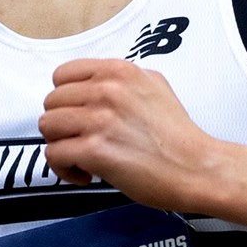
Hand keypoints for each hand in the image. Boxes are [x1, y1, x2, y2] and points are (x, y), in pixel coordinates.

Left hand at [38, 59, 219, 212]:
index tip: (76, 116)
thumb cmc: (179, 135)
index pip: (62, 75)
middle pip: (51, 103)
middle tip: (81, 141)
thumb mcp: (155, 86)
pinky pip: (54, 155)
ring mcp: (100, 120)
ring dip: (60, 146)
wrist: (197, 168)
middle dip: (62, 125)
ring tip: (82, 159)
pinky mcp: (95, 150)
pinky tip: (86, 174)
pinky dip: (64, 169)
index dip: (65, 100)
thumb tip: (96, 84)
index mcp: (118, 71)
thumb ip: (123, 80)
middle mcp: (107, 90)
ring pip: (48, 127)